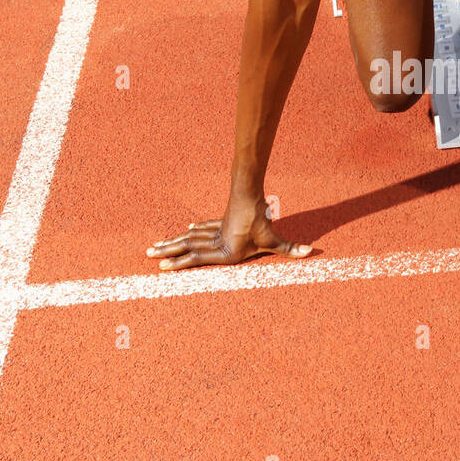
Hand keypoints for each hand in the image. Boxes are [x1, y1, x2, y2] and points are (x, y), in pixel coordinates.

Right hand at [146, 195, 312, 269]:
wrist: (250, 193)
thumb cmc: (260, 220)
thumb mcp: (273, 238)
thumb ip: (289, 248)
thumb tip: (310, 253)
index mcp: (224, 251)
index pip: (197, 258)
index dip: (179, 263)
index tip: (161, 267)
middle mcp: (216, 242)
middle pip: (187, 247)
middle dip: (168, 253)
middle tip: (148, 255)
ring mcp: (216, 231)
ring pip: (190, 238)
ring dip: (174, 242)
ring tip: (156, 246)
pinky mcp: (221, 223)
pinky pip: (203, 229)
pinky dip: (194, 232)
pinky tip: (186, 231)